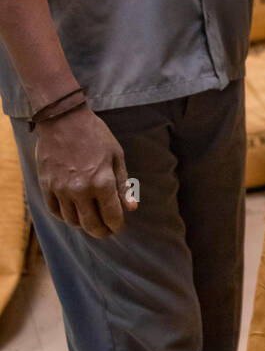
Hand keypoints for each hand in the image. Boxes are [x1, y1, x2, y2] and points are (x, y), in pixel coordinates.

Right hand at [34, 104, 138, 238]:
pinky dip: (65, 216)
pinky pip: (55, 211)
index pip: (112, 217)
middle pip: (91, 225)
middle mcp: (80, 190)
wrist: (62, 119)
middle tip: (106, 230)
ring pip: (72, 221)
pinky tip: (73, 212)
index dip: (117, 225)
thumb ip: (123, 184)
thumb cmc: (94, 134)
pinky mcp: (46, 186)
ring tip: (90, 219)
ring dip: (83, 224)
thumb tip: (131, 208)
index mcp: (102, 182)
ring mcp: (61, 189)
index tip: (118, 225)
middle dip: (101, 231)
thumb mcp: (116, 156)